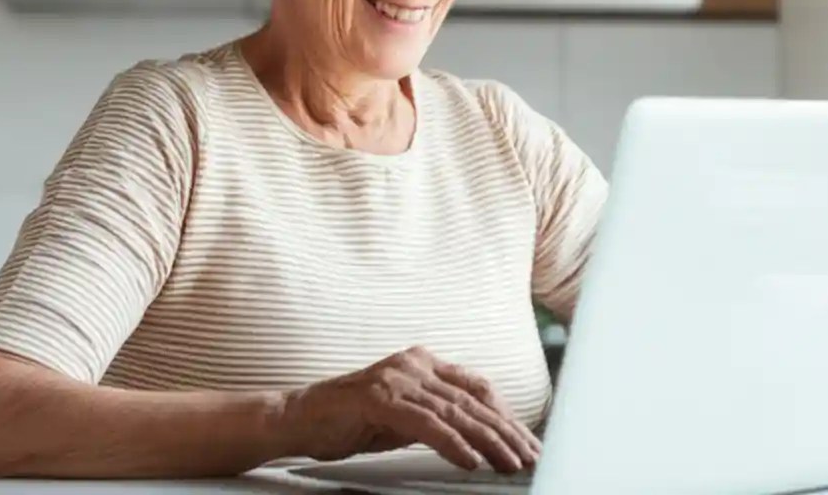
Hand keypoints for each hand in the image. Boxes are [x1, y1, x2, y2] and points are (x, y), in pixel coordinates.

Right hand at [280, 346, 541, 472]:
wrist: (297, 418)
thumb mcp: (403, 417)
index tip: (527, 440)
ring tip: (510, 463)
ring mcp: (397, 378)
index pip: (478, 387)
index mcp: (423, 363)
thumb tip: (478, 438)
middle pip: (473, 399)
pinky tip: (471, 461)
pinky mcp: (379, 398)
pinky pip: (426, 423)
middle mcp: (415, 364)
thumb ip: (436, 418)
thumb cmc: (349, 421)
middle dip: (506, 431)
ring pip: (456, 411)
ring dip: (489, 441)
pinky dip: (453, 444)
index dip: (506, 415)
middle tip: (530, 456)